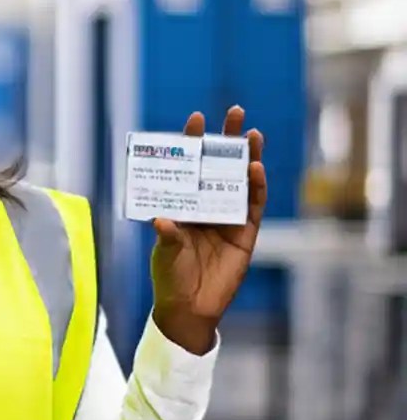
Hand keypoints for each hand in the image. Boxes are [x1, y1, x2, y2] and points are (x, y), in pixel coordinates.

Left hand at [150, 106, 266, 354]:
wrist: (189, 307)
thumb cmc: (170, 276)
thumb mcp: (165, 253)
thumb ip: (168, 236)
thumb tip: (162, 220)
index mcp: (182, 203)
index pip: (188, 167)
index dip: (193, 143)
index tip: (195, 119)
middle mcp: (205, 205)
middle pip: (219, 166)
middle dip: (227, 139)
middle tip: (235, 112)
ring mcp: (227, 217)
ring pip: (240, 181)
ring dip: (247, 157)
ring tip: (252, 134)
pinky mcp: (245, 233)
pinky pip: (253, 206)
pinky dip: (256, 188)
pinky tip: (256, 169)